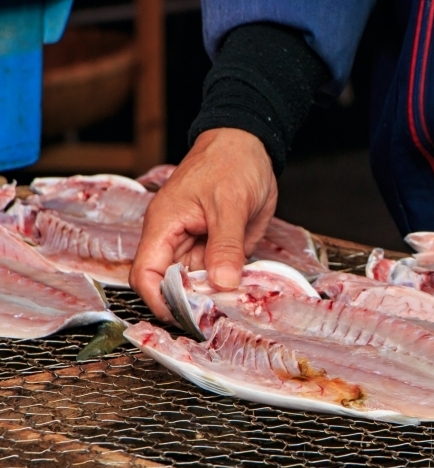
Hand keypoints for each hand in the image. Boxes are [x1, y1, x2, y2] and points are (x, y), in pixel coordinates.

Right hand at [129, 128, 277, 322]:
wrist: (250, 145)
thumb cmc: (231, 162)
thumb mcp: (231, 204)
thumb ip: (226, 245)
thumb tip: (222, 283)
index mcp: (164, 225)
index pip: (146, 273)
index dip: (158, 299)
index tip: (183, 317)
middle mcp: (176, 239)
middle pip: (171, 285)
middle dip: (191, 304)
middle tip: (218, 319)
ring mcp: (198, 245)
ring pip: (197, 284)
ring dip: (213, 298)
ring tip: (235, 310)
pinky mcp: (219, 249)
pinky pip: (219, 275)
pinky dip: (230, 287)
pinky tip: (245, 296)